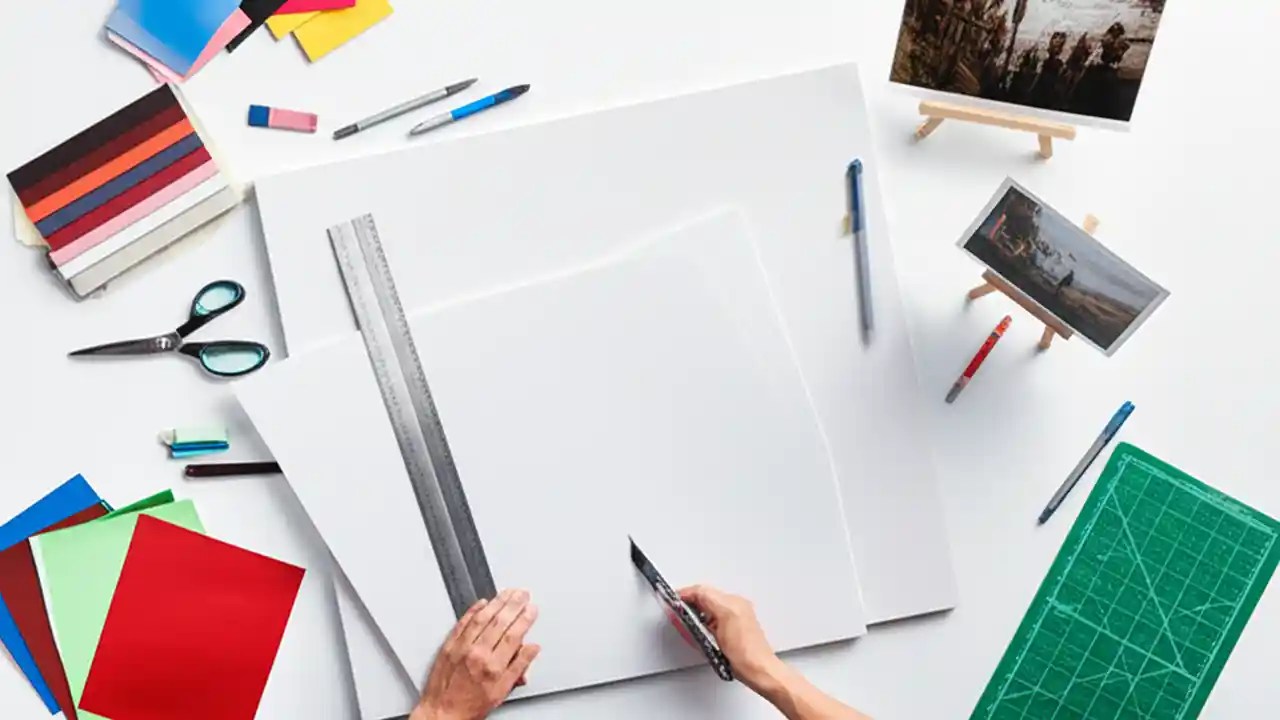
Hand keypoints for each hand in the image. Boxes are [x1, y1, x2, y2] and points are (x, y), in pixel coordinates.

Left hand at [412, 589, 540, 719]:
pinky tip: (482, 602)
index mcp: (493, 667)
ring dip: (497, 602)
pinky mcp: (449, 645)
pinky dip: (473, 610)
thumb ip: (518, 668)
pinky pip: (463, 622)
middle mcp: (477, 654)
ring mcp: (461, 647)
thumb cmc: (470, 706)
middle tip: (522, 594)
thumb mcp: (502, 692)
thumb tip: (531, 650)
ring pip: (482, 618)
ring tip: (507, 593)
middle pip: (500, 622)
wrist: (442, 713)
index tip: (531, 609)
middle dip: (514, 604)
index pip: (514, 635)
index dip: (525, 619)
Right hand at [678, 585, 780, 690]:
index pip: (701, 592)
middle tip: (679, 609)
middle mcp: (737, 603)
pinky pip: (724, 605)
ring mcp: (743, 608)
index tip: (674, 600)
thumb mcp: (710, 641)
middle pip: (707, 593)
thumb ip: (694, 625)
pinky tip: (707, 623)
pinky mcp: (745, 614)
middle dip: (692, 600)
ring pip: (715, 598)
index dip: (685, 595)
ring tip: (691, 618)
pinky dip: (712, 610)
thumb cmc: (742, 659)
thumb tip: (683, 616)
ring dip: (702, 605)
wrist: (760, 668)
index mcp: (729, 606)